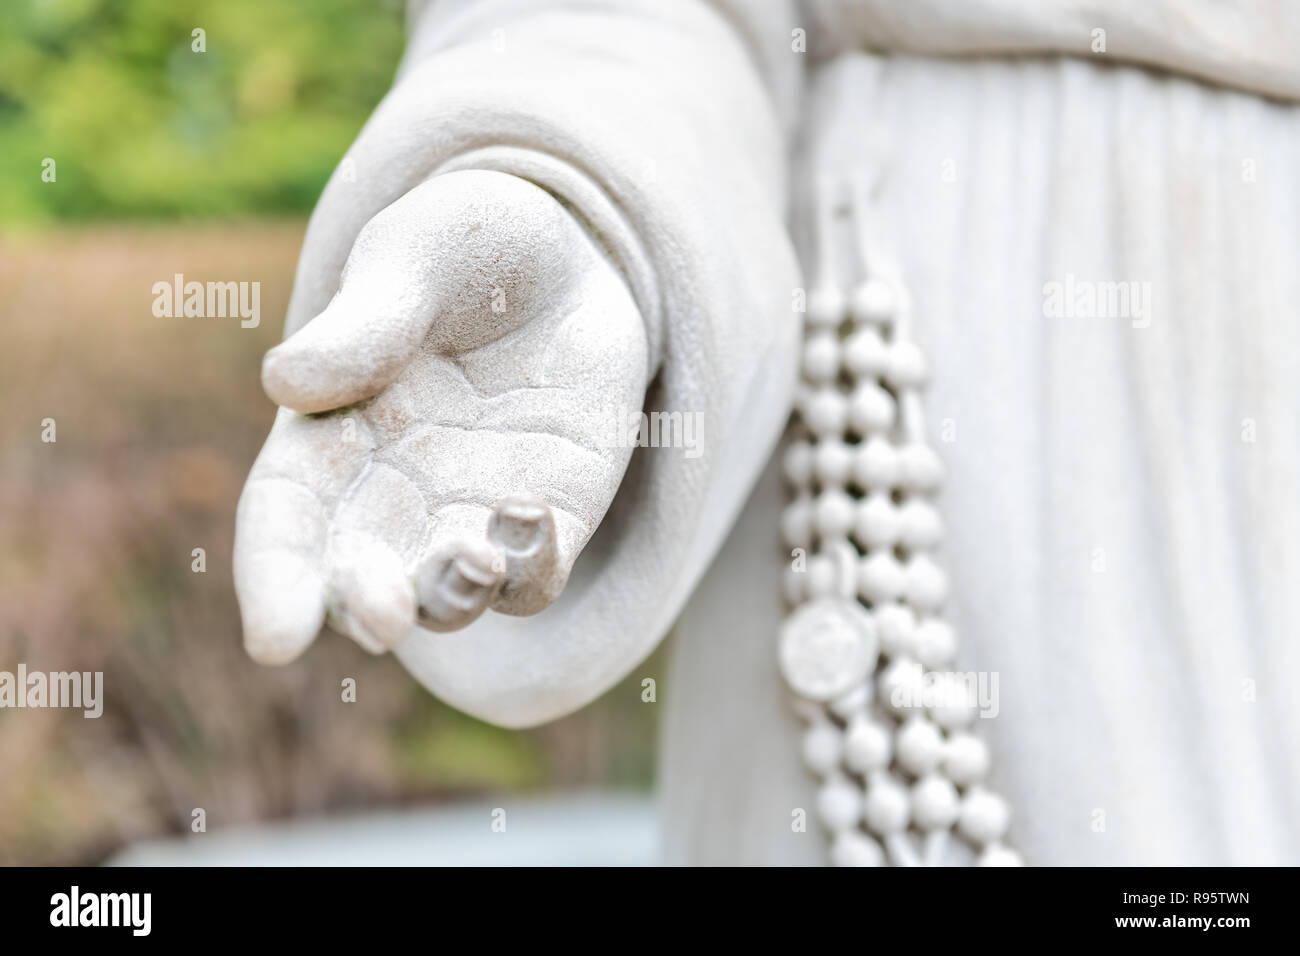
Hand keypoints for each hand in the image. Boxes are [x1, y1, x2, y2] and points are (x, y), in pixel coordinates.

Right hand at [234, 170, 647, 662]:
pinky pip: (536, 576)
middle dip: (365, 606)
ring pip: (450, 594)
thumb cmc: (469, 250)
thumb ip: (367, 320)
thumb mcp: (416, 257)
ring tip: (472, 563)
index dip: (274, 578)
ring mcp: (473, 511)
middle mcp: (394, 492)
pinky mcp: (551, 516)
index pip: (285, 519)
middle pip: (362, 575)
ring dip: (451, 598)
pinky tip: (534, 523)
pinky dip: (532, 572)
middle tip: (382, 620)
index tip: (274, 642)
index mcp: (330, 432)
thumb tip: (288, 382)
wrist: (575, 257)